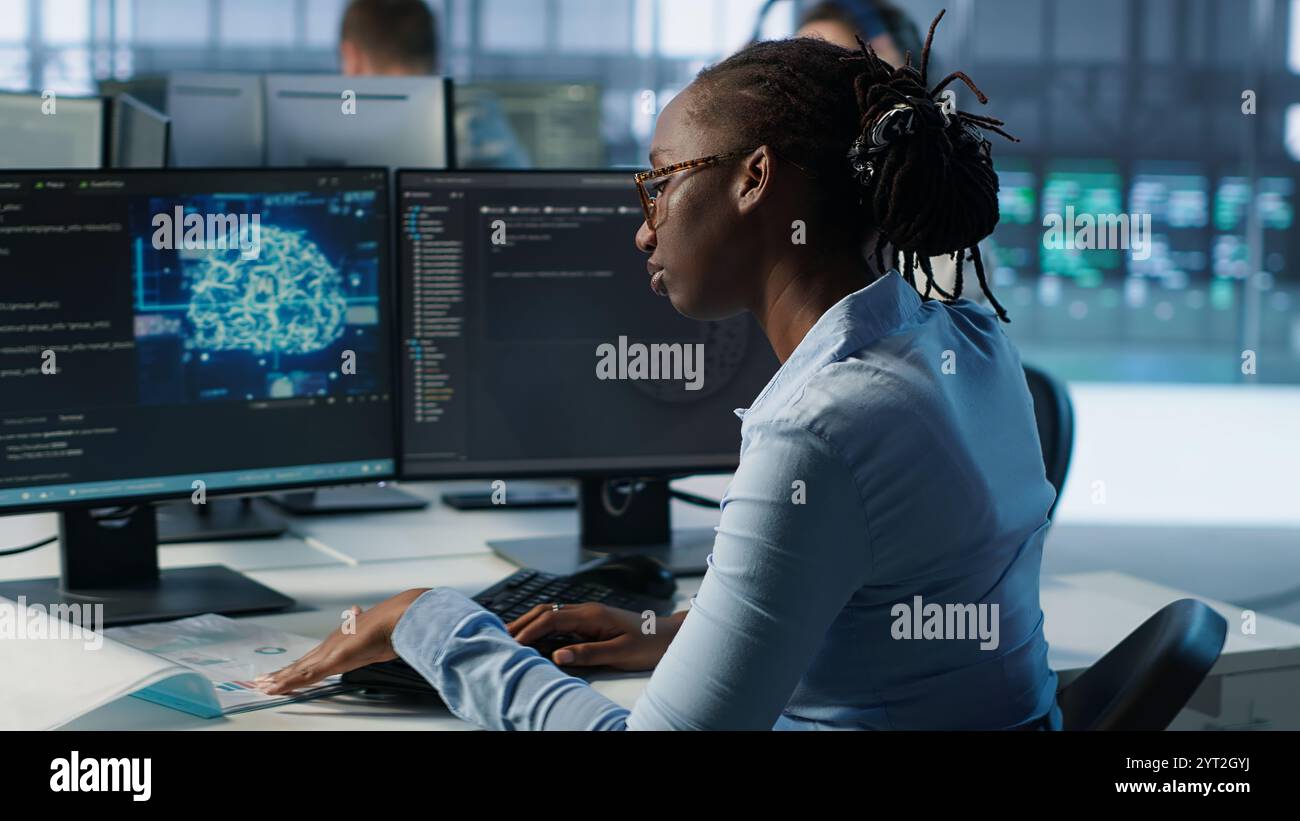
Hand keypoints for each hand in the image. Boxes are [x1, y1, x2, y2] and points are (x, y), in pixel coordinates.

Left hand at [255, 588, 429, 694]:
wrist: (398, 618)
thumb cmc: (391, 624)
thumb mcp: (376, 630)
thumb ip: (364, 625)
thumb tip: (355, 611)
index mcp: (340, 640)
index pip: (313, 657)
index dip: (297, 665)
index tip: (284, 672)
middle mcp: (331, 645)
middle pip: (301, 663)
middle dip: (281, 673)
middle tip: (262, 681)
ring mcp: (330, 652)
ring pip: (298, 670)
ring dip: (280, 679)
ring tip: (263, 687)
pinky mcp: (332, 660)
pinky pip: (305, 675)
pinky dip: (288, 683)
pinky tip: (276, 689)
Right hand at [506, 603, 685, 671]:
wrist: (670, 636)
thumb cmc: (648, 645)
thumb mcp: (619, 653)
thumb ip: (588, 654)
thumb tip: (557, 655)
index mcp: (591, 616)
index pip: (550, 620)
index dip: (529, 632)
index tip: (512, 644)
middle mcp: (587, 610)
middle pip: (546, 611)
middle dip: (522, 623)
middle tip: (501, 636)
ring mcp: (590, 614)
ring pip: (552, 614)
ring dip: (531, 623)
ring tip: (512, 636)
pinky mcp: (593, 621)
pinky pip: (562, 621)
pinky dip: (544, 627)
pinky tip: (537, 637)